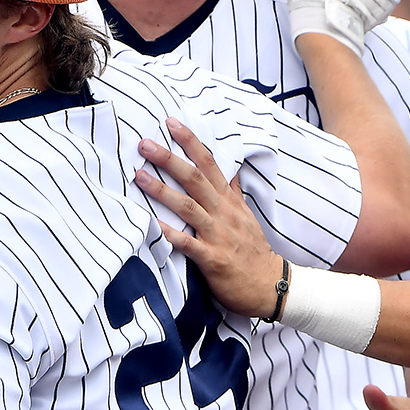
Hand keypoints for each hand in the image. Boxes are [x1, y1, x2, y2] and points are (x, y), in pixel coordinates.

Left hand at [134, 117, 281, 318]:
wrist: (269, 286)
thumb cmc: (253, 250)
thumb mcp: (246, 215)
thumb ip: (233, 191)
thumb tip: (229, 168)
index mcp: (229, 201)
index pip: (210, 164)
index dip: (191, 143)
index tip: (171, 124)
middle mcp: (223, 213)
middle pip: (196, 179)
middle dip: (170, 160)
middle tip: (145, 144)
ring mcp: (218, 235)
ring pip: (188, 207)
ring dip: (162, 190)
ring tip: (139, 176)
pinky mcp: (212, 258)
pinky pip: (188, 244)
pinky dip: (170, 233)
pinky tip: (152, 224)